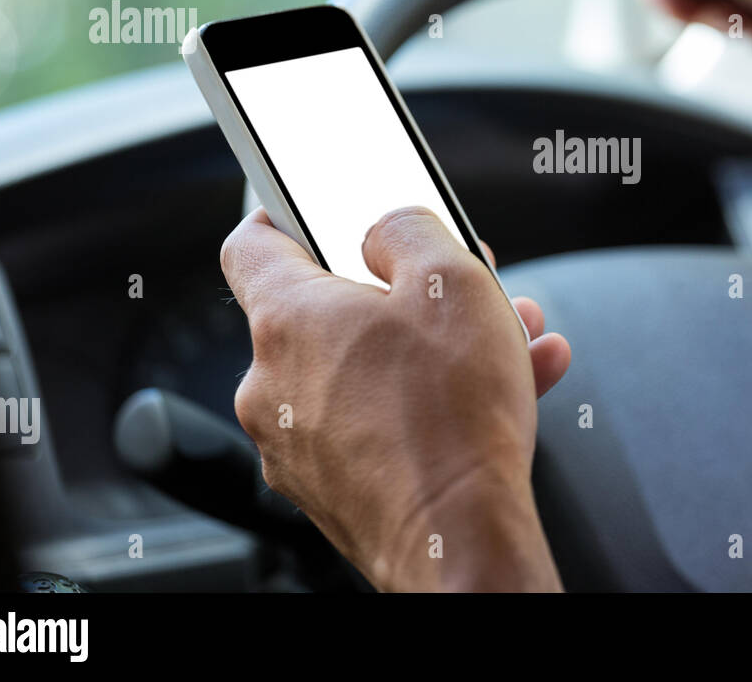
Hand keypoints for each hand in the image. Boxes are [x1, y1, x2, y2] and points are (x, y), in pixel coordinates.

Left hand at [220, 206, 567, 590]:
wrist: (461, 541)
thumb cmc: (453, 417)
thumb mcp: (451, 280)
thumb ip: (407, 230)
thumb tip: (386, 231)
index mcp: (287, 318)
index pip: (250, 245)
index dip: (281, 216)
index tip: (306, 210)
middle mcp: (273, 383)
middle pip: (326, 312)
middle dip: (398, 294)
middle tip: (457, 289)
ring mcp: (296, 444)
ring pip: (360, 370)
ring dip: (424, 350)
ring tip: (502, 345)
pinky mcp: (329, 487)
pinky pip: (372, 422)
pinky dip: (420, 403)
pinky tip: (489, 396)